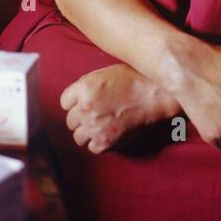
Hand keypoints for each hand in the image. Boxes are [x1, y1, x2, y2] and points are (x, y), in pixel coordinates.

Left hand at [60, 63, 181, 153]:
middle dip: (82, 118)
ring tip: (102, 125)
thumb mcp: (105, 73)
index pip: (64, 102)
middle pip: (70, 121)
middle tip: (98, 114)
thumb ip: (86, 85)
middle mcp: (85, 108)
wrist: (156, 95)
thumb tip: (75, 98)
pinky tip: (109, 133)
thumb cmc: (134, 80)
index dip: (76, 102)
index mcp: (83, 88)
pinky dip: (99, 143)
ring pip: (78, 137)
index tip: (86, 103)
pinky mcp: (105, 141)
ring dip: (88, 132)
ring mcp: (94, 126)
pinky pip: (92, 148)